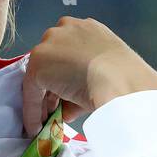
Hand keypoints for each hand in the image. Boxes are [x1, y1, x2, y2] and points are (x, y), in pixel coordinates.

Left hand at [19, 16, 156, 135]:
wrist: (121, 82)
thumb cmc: (124, 80)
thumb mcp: (105, 74)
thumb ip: (83, 84)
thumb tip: (67, 108)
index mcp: (87, 27)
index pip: (68, 52)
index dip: (66, 76)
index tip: (65, 97)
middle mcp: (65, 28)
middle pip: (51, 60)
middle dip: (53, 86)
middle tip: (53, 109)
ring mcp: (49, 44)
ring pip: (40, 76)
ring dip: (42, 100)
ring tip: (45, 121)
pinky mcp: (37, 65)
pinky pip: (32, 93)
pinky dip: (33, 111)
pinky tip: (36, 128)